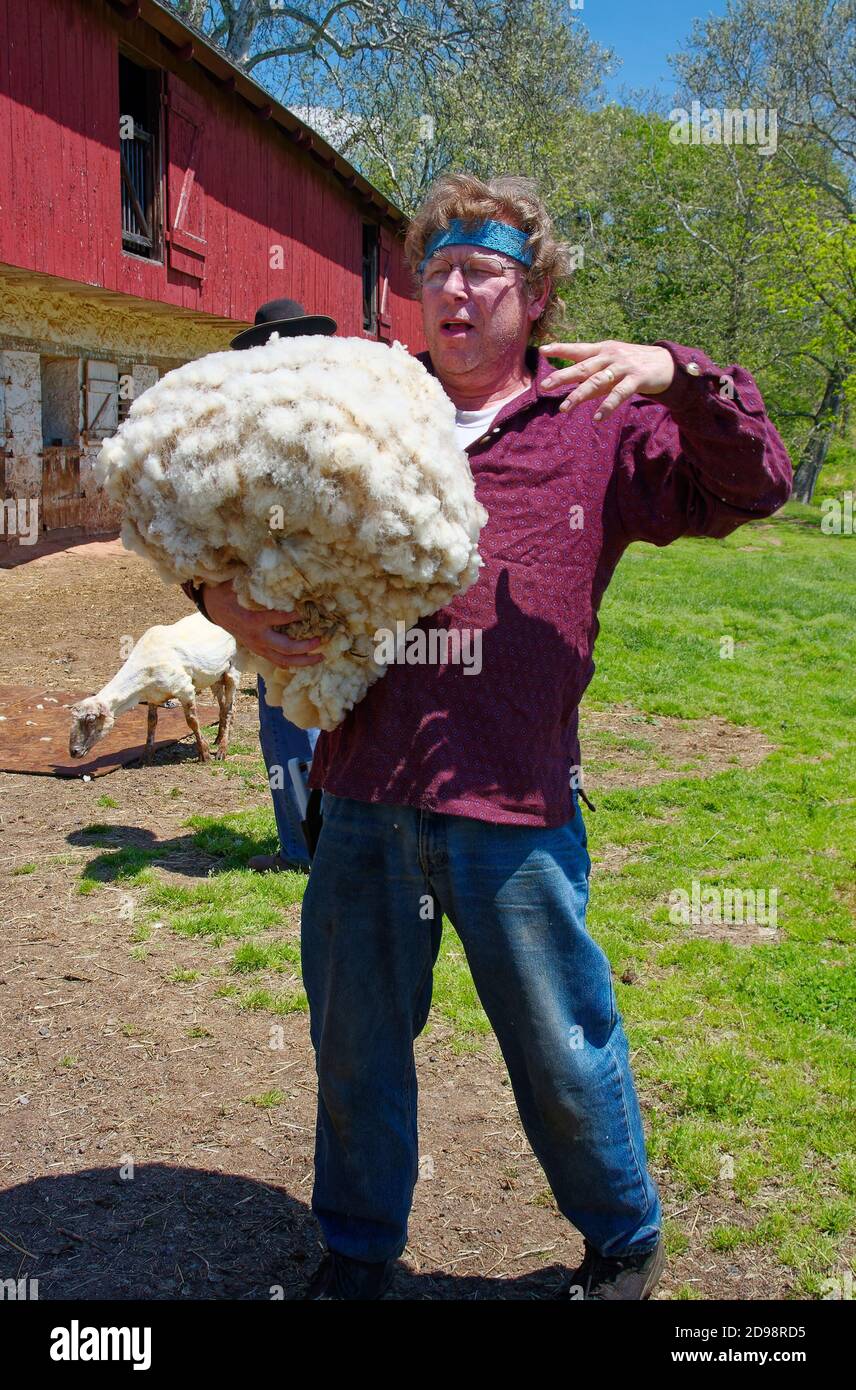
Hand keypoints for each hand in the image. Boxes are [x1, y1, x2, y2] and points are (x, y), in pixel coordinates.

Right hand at [203, 579, 325, 668]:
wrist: (213, 607)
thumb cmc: (229, 593)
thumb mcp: (240, 585)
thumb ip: (259, 583)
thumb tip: (279, 573)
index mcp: (254, 620)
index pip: (280, 619)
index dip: (297, 615)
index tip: (311, 610)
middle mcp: (258, 637)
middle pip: (286, 648)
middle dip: (306, 647)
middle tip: (321, 640)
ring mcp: (257, 646)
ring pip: (283, 660)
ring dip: (303, 661)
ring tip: (320, 658)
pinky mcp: (257, 650)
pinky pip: (276, 661)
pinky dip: (291, 663)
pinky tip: (305, 661)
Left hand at [539, 340, 674, 419]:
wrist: (666, 363)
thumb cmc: (633, 365)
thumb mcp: (612, 365)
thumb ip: (593, 376)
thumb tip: (572, 390)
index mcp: (603, 350)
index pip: (578, 349)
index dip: (560, 349)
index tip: (542, 351)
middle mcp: (610, 356)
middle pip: (582, 367)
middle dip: (562, 376)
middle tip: (544, 386)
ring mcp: (623, 367)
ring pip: (597, 381)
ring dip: (579, 395)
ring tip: (564, 408)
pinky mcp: (636, 379)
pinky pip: (619, 394)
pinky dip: (608, 406)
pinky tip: (598, 417)